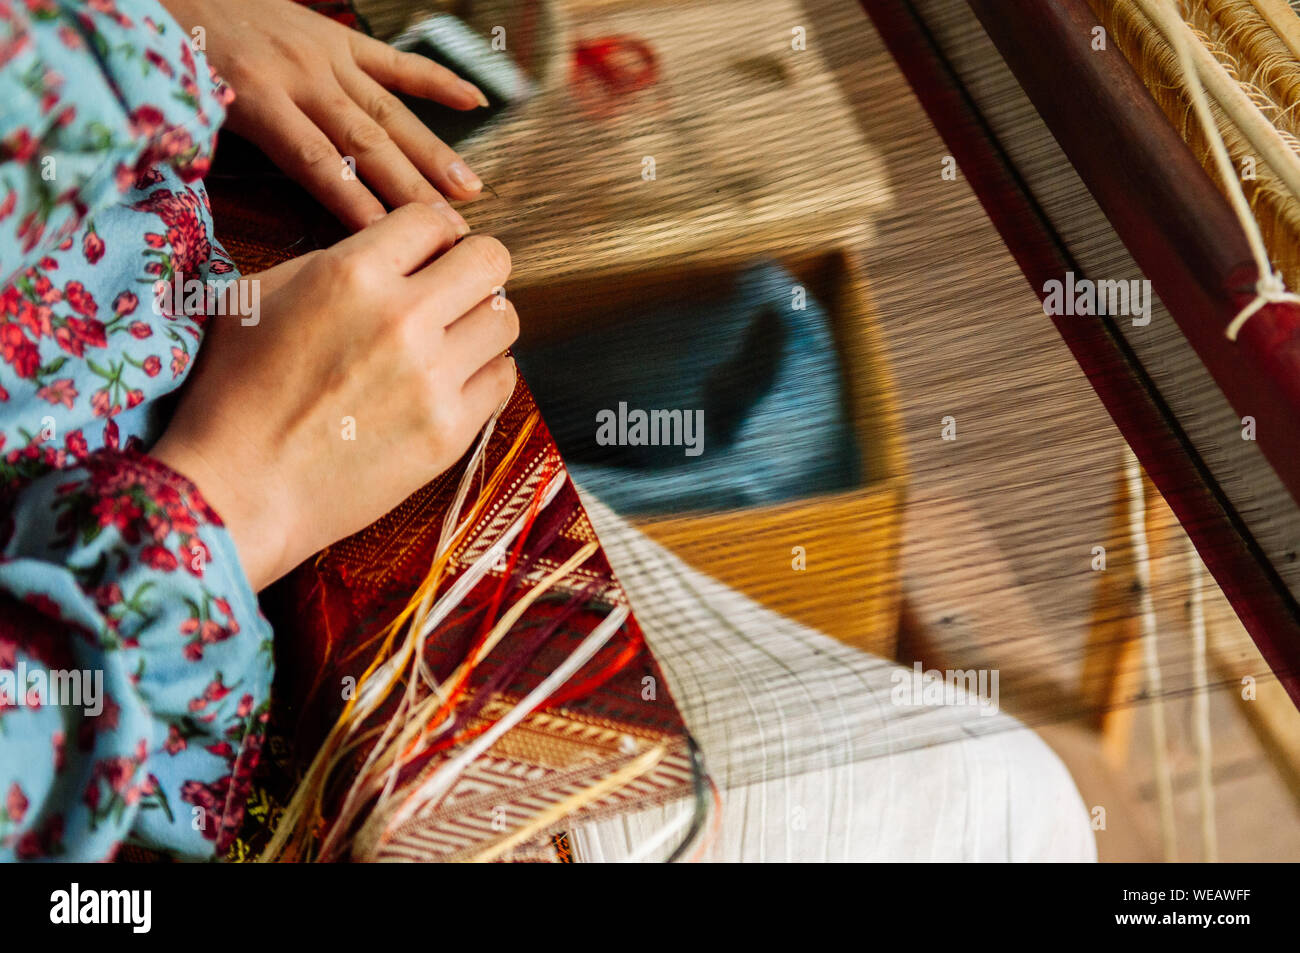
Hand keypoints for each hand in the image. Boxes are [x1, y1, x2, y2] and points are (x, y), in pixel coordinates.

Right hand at [151, 205, 518, 589]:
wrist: (239, 490)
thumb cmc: (233, 394)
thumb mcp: (256, 298)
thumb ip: (326, 263)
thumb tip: (385, 253)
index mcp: (351, 274)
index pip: (433, 221)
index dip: (432, 237)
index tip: (426, 258)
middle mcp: (401, 319)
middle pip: (490, 261)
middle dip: (474, 269)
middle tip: (454, 293)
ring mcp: (432, 378)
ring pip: (506, 320)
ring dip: (483, 323)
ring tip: (454, 340)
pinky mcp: (450, 432)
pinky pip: (503, 379)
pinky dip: (485, 375)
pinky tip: (453, 383)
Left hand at [160, 0, 488, 228]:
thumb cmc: (175, 54)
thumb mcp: (180, 109)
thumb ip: (214, 154)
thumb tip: (224, 209)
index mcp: (258, 99)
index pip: (319, 164)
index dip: (356, 203)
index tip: (389, 242)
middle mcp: (302, 77)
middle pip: (367, 144)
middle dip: (411, 190)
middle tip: (448, 230)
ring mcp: (327, 56)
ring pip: (389, 112)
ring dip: (432, 152)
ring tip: (468, 189)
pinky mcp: (340, 39)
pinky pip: (395, 62)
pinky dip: (436, 80)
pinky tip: (473, 101)